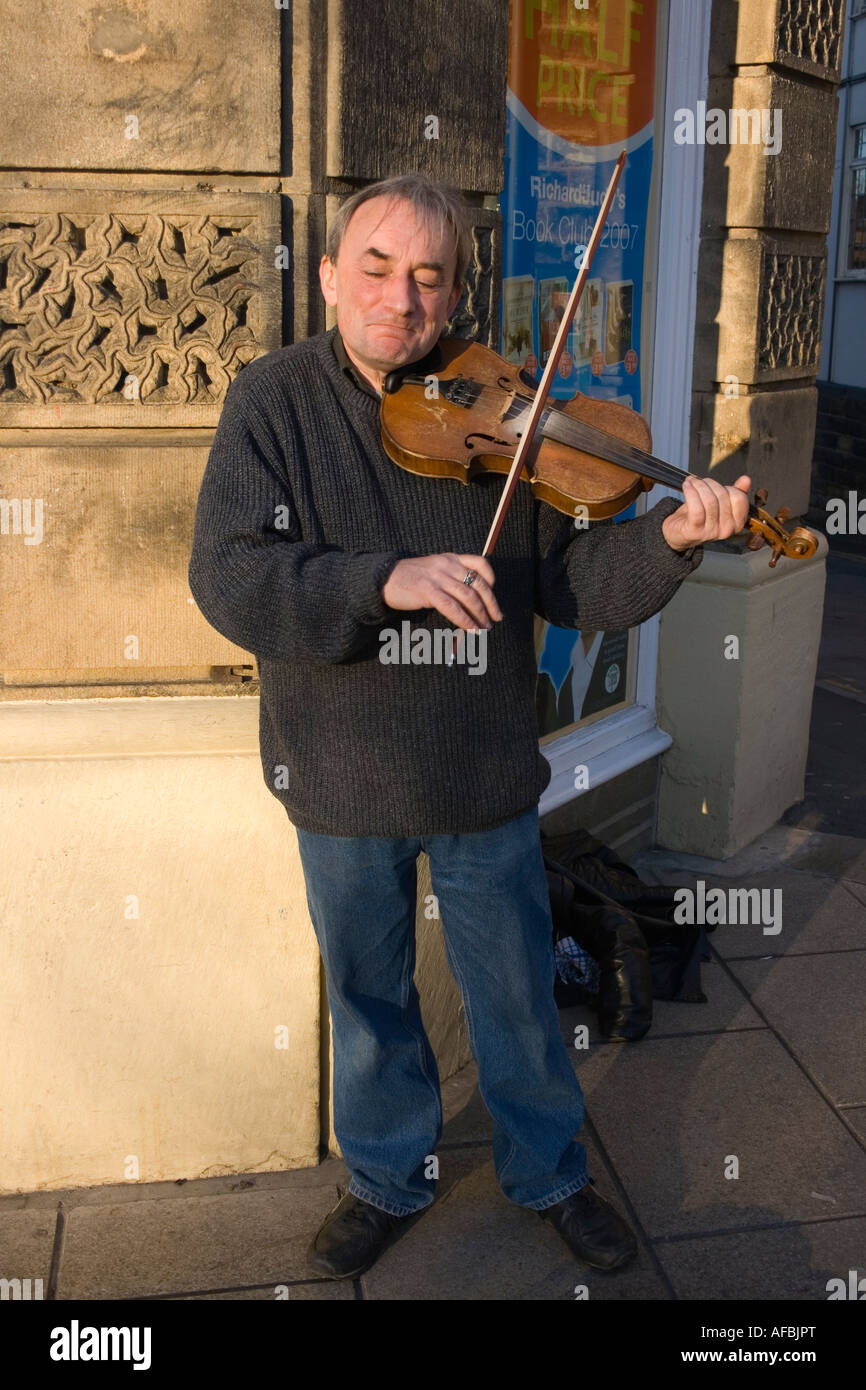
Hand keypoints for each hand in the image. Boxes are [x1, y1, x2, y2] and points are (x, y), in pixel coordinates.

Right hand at [382, 553, 501, 631]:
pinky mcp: (428, 591)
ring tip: (484, 628)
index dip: (491, 579)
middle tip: (496, 618)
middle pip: (478, 584)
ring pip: (468, 597)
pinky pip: (452, 607)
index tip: (493, 595)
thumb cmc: (410, 579)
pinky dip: (464, 620)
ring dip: (480, 615)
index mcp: (450, 558)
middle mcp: (447, 565)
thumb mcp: (434, 570)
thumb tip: (471, 599)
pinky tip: (470, 629)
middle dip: (490, 603)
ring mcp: (437, 577)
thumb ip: (451, 577)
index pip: (480, 564)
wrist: (384, 578)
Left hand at [661, 474, 751, 551]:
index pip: (740, 498)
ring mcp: (711, 532)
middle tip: (698, 481)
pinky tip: (686, 486)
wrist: (679, 533)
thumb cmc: (700, 517)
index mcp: (737, 523)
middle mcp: (727, 530)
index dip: (727, 487)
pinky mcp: (695, 530)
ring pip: (709, 500)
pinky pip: (696, 507)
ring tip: (691, 483)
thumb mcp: (719, 504)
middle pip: (723, 496)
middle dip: (709, 484)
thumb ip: (735, 493)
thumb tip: (746, 480)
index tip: (716, 485)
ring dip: (698, 486)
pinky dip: (690, 492)